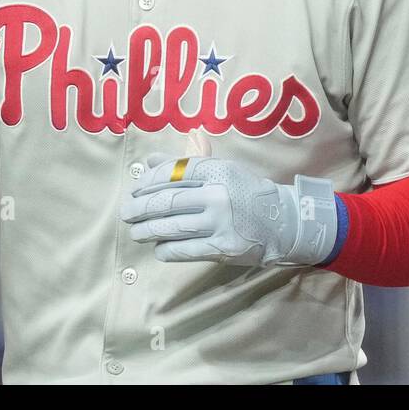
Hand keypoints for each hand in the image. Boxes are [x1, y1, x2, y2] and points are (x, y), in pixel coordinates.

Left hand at [120, 150, 337, 267]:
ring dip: (148, 230)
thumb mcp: (222, 170)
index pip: (173, 172)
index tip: (135, 190)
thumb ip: (187, 164)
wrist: (282, 221)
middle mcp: (218, 194)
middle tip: (126, 214)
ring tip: (136, 232)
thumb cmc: (247, 193)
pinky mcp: (223, 248)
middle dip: (141, 208)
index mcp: (217, 170)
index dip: (148, 181)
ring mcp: (220, 222)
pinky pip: (185, 250)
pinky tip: (159, 249)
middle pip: (168, 200)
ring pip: (172, 227)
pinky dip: (167, 250)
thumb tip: (151, 160)